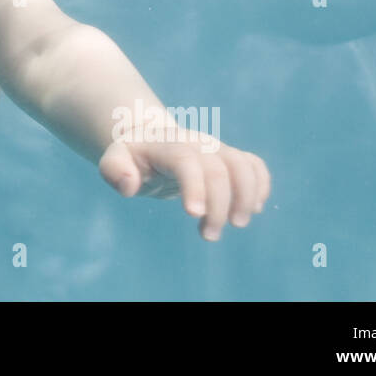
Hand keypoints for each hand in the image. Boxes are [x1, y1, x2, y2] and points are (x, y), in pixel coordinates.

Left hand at [98, 128, 270, 240]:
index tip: (194, 214)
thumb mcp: (113, 160)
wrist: (151, 140)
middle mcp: (197, 143)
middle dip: (220, 205)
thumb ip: (114, 170)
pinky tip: (254, 208)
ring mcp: (217, 149)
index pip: (186, 160)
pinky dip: (261, 185)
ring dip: (247, 197)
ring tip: (237, 223)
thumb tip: (130, 185)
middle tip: (208, 235)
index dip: (194, 186)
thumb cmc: (132, 156)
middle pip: (219, 169)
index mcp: (168, 145)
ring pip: (243, 166)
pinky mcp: (230, 158)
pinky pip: (254, 165)